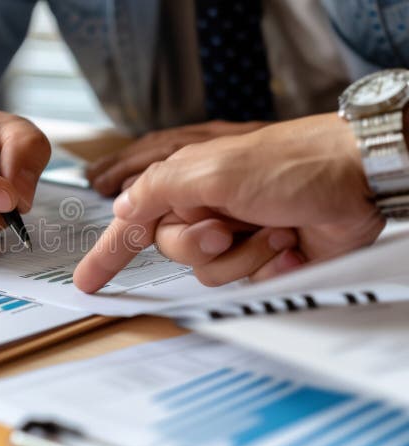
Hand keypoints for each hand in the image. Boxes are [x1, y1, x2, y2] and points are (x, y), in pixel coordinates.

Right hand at [74, 113, 384, 291]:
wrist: (357, 177)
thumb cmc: (288, 163)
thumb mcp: (210, 171)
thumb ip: (156, 191)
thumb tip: (121, 209)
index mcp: (183, 183)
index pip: (133, 223)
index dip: (107, 254)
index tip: (87, 281)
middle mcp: (204, 208)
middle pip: (172, 252)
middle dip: (201, 245)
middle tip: (229, 225)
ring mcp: (235, 233)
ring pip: (210, 273)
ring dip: (245, 255)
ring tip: (273, 227)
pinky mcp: (263, 255)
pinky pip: (247, 282)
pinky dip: (270, 266)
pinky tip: (290, 244)